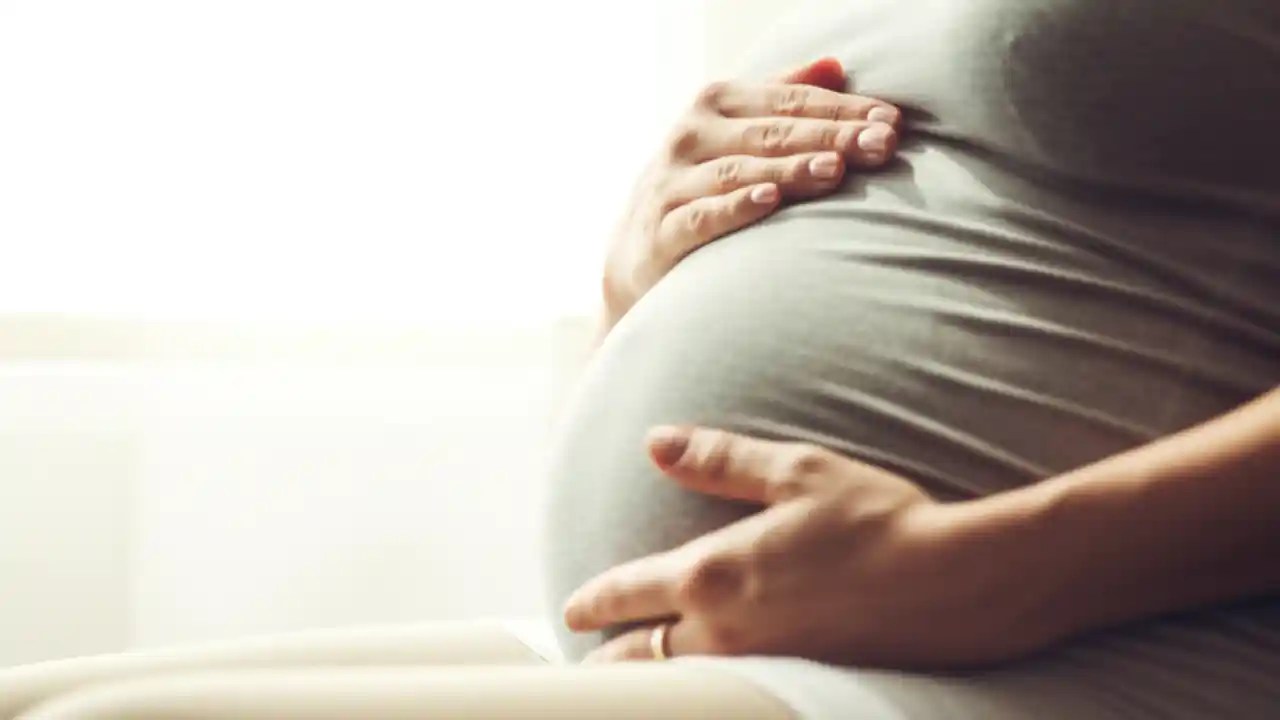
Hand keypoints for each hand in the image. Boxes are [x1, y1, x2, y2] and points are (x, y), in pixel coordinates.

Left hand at [563, 426, 1041, 669]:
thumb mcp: (795, 471)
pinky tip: (710, 682)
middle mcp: (727, 629)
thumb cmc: (876, 517)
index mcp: (714, 573)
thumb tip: (654, 442)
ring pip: (683, 682)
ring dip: (653, 679)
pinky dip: (701, 689)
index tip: (571, 609)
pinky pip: (729, 691)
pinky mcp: (800, 680)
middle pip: (645, 658)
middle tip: (587, 662)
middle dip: (609, 660)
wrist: (952, 583)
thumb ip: (719, 459)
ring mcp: (763, 662)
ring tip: (637, 679)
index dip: (594, 601)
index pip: (630, 593)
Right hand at [602, 58, 901, 324]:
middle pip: (771, 133)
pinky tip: (770, 200)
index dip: (842, 108)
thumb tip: (836, 65)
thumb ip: (780, 99)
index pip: (790, 101)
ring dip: (790, 169)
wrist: (636, 254)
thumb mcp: (733, 135)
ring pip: (739, 171)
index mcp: (714, 104)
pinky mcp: (662, 231)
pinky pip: (703, 215)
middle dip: (831, 137)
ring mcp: (672, 182)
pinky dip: (736, 207)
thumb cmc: (701, 187)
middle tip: (881, 145)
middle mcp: (690, 136)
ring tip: (836, 170)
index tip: (892, 121)